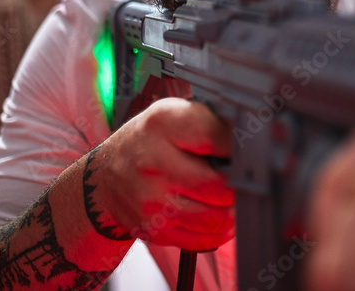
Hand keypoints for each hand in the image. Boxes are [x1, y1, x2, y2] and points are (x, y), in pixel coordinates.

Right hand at [87, 97, 234, 250]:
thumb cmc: (147, 141)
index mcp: (162, 124)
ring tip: (233, 200)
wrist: (105, 176)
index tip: (246, 150)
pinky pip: (203, 239)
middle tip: (242, 180)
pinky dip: (219, 231)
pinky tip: (219, 218)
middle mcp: (153, 162)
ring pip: (216, 217)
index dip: (239, 146)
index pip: (217, 136)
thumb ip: (209, 121)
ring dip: (233, 212)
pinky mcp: (155, 230)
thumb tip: (249, 139)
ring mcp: (152, 201)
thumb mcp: (172, 114)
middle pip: (220, 184)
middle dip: (238, 184)